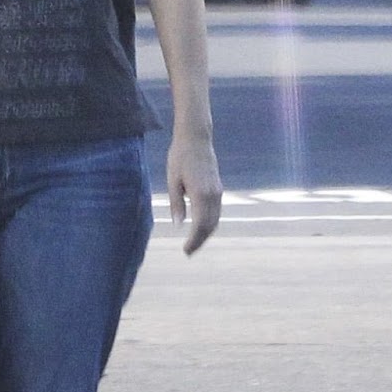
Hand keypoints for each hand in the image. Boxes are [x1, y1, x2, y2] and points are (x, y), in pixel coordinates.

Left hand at [167, 135, 221, 253]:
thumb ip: (176, 204)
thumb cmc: (179, 157)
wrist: (196, 139)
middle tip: (188, 252)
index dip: (194, 240)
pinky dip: (210, 223)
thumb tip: (179, 225)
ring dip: (206, 233)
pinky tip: (200, 227)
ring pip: (216, 219)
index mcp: (200, 193)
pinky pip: (216, 211)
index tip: (185, 250)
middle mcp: (213, 194)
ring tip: (193, 243)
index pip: (200, 224)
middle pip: (210, 225)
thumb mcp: (173, 181)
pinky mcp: (218, 188)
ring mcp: (218, 191)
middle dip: (200, 240)